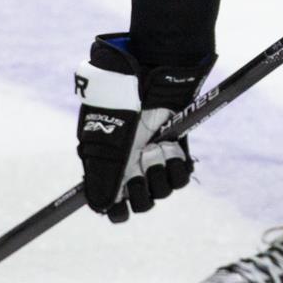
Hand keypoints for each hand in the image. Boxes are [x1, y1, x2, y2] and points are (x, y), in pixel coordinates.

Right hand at [74, 34, 212, 222]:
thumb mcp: (104, 136)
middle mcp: (132, 166)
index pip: (111, 204)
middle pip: (141, 203)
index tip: (121, 207)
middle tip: (138, 166)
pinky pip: (181, 176)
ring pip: (162, 191)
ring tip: (155, 148)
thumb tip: (101, 207)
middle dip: (140, 191)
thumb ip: (102, 173)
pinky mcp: (177, 151)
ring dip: (159, 174)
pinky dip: (176, 166)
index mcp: (107, 164)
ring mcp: (155, 159)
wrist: (152, 72)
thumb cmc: (121, 98)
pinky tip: (169, 145)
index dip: (117, 211)